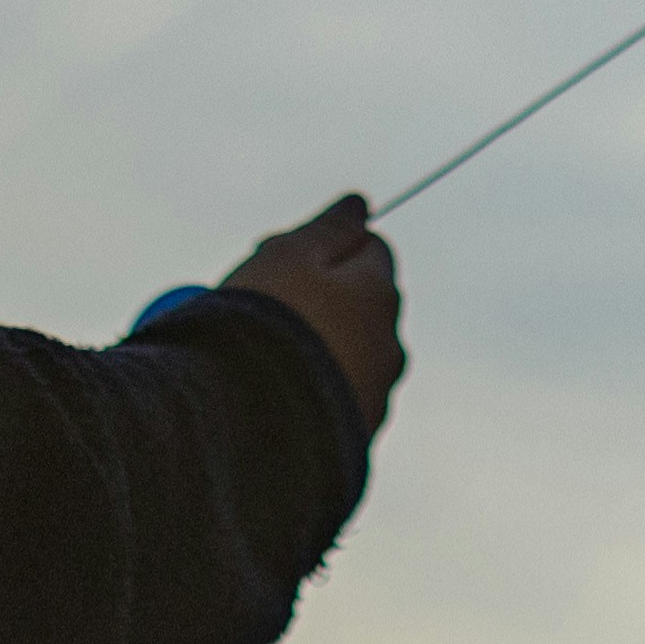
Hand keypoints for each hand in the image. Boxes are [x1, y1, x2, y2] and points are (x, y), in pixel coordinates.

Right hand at [212, 192, 401, 432]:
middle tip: (265, 305)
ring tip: (262, 358)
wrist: (255, 430)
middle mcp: (389, 345)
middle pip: (363, 305)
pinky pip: (334, 403)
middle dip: (326, 299)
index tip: (278, 258)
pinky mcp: (354, 440)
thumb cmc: (269, 330)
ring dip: (320, 350)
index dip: (324, 248)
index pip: (371, 249)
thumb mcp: (289, 257)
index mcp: (380, 294)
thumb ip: (329, 229)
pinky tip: (272, 398)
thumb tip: (360, 204)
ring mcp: (374, 396)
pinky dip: (312, 394)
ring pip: (351, 357)